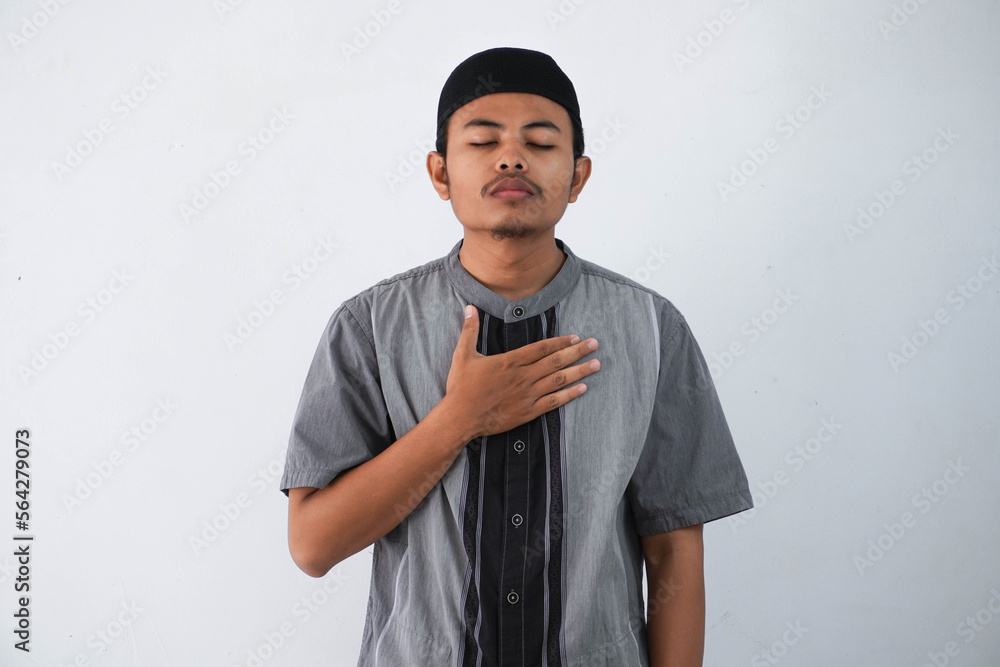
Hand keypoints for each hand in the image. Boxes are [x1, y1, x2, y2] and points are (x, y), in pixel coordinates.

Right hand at [443, 305, 600, 438]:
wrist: (460, 418)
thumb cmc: (461, 387)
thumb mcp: (463, 355)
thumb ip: (469, 330)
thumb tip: (469, 308)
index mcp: (510, 362)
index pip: (542, 348)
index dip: (561, 342)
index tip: (576, 337)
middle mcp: (523, 376)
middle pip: (556, 361)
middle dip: (578, 352)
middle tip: (595, 344)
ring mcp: (527, 395)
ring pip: (559, 380)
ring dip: (579, 371)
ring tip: (596, 364)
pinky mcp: (528, 412)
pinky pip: (553, 402)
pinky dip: (569, 395)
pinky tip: (582, 388)